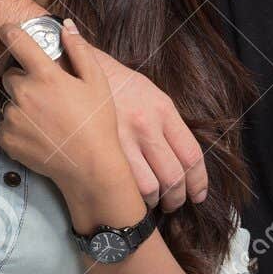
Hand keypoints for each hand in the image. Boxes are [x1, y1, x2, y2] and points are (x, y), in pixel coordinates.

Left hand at [0, 20, 128, 198]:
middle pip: (11, 76)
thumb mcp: (96, 82)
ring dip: (22, 106)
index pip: (17, 42)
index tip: (8, 31)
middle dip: (25, 80)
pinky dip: (17, 127)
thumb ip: (79, 50)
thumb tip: (66, 26)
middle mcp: (24, 94)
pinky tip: (39, 133)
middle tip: (47, 95)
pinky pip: (5, 124)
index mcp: (45, 76)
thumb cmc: (96, 124)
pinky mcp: (7, 138)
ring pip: (10, 102)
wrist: (90, 167)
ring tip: (47, 120)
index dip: (10, 32)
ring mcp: (13, 117)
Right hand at [91, 49, 208, 211]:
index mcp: (163, 110)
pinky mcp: (98, 148)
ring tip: (151, 204)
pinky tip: (129, 197)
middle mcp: (146, 125)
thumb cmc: (114, 85)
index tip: (198, 195)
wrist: (74, 69)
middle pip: (174, 177)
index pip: (192, 156)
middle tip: (174, 204)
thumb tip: (183, 159)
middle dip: (177, 199)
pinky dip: (129, 197)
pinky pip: (121, 184)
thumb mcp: (150, 94)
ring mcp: (121, 138)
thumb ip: (168, 125)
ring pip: (149, 187)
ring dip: (153, 203)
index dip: (198, 183)